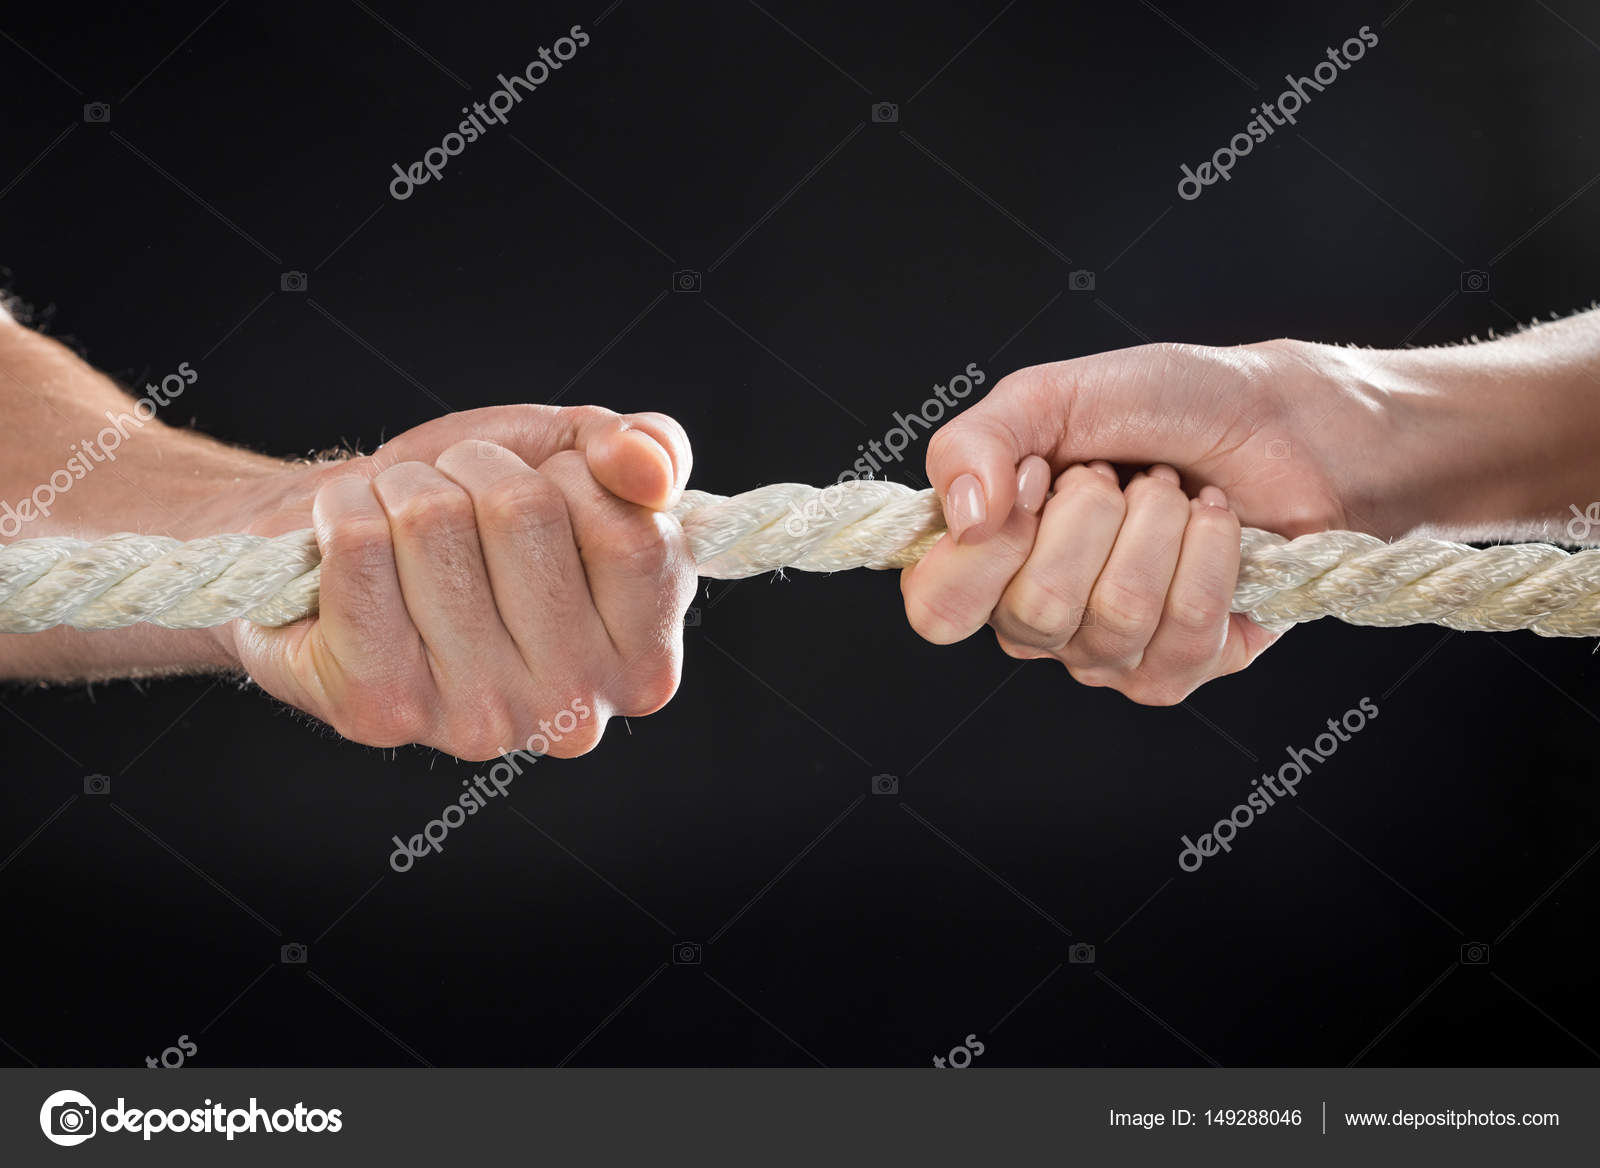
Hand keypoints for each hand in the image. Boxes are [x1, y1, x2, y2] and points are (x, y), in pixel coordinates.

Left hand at [209, 404, 695, 758]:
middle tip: (456, 497)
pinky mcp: (380, 707)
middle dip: (479, 467)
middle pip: (526, 511)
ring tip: (401, 519)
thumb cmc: (473, 509)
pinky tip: (347, 538)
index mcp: (643, 663)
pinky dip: (343, 506)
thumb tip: (650, 471)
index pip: (634, 535)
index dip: (575, 475)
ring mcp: (478, 718)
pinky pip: (358, 546)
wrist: (332, 552)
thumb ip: (645, 451)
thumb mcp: (576, 459)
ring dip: (406, 485)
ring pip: (434, 519)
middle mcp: (574, 710)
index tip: (545, 487)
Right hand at [902, 340, 1383, 703]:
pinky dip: (1211, 552)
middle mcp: (1036, 620)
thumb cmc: (1167, 405)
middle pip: (1037, 611)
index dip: (988, 544)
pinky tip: (1214, 523)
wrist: (1284, 419)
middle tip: (1118, 476)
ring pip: (1117, 615)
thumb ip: (975, 442)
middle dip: (1093, 514)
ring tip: (1172, 492)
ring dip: (1159, 525)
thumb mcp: (1051, 396)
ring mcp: (1107, 653)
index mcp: (985, 558)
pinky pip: (1186, 630)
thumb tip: (961, 517)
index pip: (938, 608)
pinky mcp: (1181, 667)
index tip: (1037, 473)